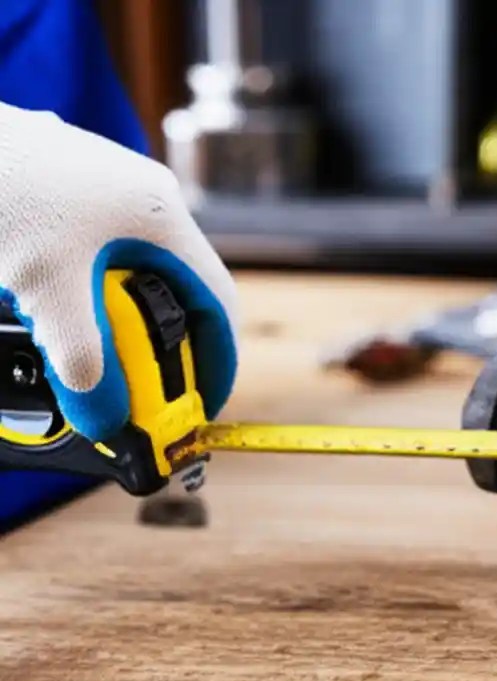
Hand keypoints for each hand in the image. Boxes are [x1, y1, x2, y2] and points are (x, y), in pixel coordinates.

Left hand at [0, 102, 237, 440]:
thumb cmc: (5, 188)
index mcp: (162, 216)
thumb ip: (80, 357)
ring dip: (125, 315)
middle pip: (179, 285)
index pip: (217, 299)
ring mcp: (109, 187)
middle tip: (147, 389)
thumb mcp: (44, 289)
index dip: (218, 357)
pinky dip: (92, 288)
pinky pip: (101, 249)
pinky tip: (55, 305)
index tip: (203, 401)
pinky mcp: (72, 187)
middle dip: (167, 343)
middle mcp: (147, 196)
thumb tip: (104, 419)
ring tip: (97, 351)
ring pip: (137, 266)